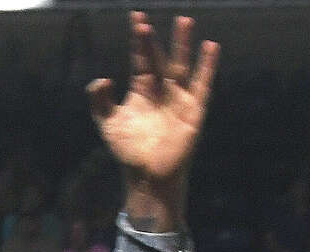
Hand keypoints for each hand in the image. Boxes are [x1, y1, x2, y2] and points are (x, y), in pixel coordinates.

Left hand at [89, 12, 218, 228]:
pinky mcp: (193, 111)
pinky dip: (207, 67)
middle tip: (146, 22)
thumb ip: (99, 101)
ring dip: (182, 44)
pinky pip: (202, 85)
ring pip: (180, 66)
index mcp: (142, 90)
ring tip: (184, 21)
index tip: (136, 18)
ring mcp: (178, 99)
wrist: (148, 177)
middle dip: (153, 41)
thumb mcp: (108, 125)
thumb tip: (103, 79)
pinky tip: (210, 47)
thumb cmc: (128, 153)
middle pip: (158, 58)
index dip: (138, 39)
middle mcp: (160, 91)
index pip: (140, 58)